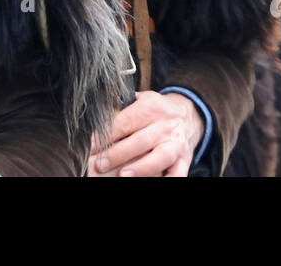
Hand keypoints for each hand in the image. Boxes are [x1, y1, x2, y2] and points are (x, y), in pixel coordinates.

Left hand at [88, 90, 203, 176]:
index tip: (91, 146)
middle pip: (141, 140)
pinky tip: (155, 181)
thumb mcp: (141, 100)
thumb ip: (122, 109)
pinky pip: (178, 173)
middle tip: (99, 164)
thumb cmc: (156, 110)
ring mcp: (176, 144)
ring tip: (123, 175)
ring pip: (160, 157)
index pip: (125, 122)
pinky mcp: (185, 159)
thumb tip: (97, 120)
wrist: (188, 114)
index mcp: (151, 107)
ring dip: (141, 167)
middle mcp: (165, 125)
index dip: (107, 135)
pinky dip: (169, 180)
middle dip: (118, 154)